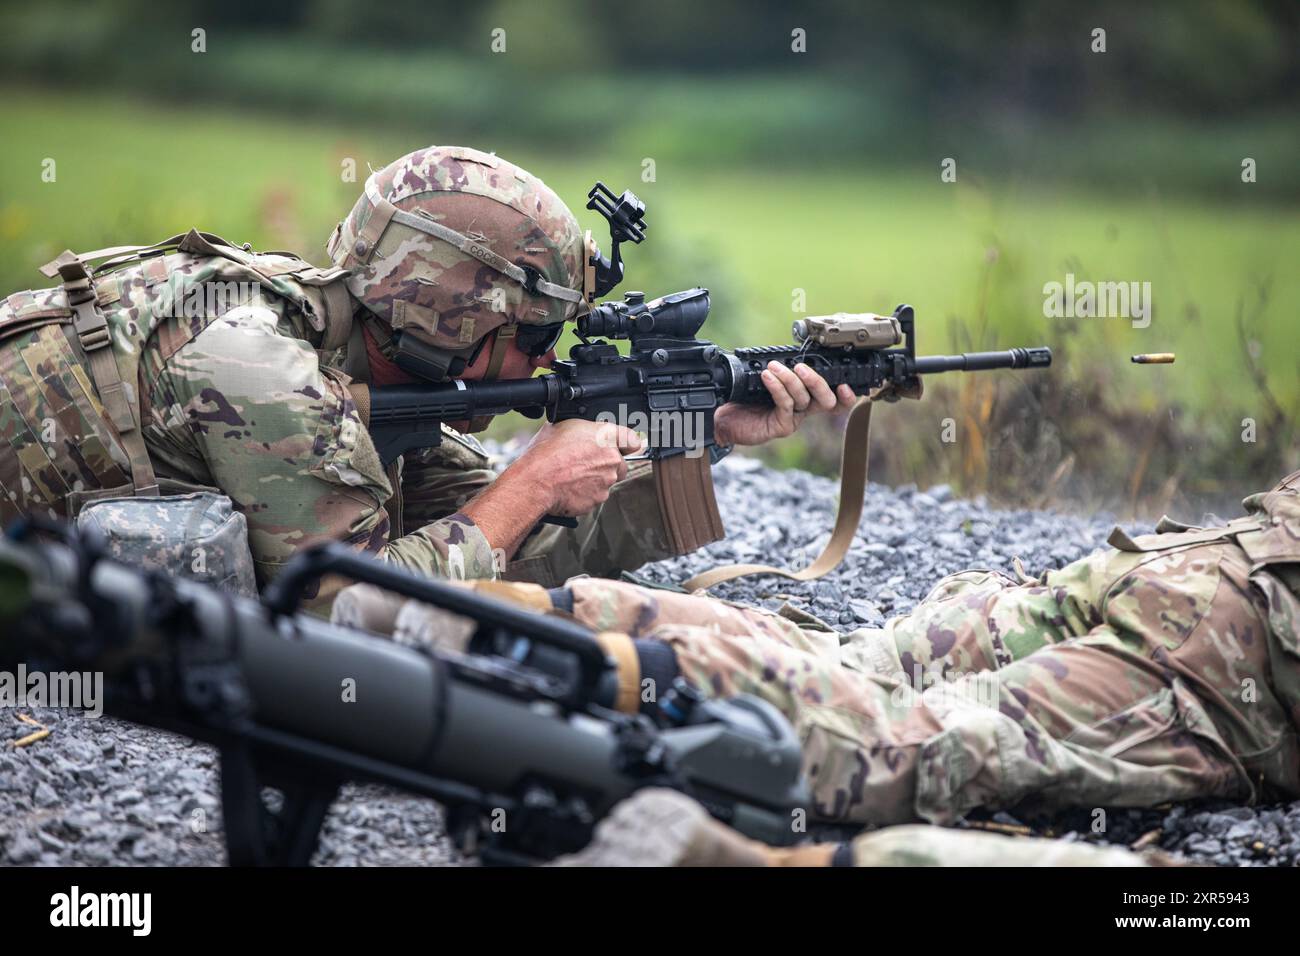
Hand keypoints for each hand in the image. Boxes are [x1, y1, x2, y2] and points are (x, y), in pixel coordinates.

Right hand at [511, 419, 644, 514]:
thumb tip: (580, 432)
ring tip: (571, 476)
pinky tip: (569, 488)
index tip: (623, 447)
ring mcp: (607, 481)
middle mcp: (612, 459)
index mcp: (605, 436)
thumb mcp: (561, 427)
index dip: (626, 444)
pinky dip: (585, 494)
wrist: (536, 481)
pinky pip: (595, 496)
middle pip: (621, 465)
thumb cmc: (545, 454)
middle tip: (586, 464)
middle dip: (607, 465)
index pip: (632, 440)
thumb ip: (581, 430)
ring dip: (594, 480)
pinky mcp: (598, 499)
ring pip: (607, 482)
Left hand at [712, 361, 856, 446]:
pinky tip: (768, 377)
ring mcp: (793, 419)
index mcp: (805, 399)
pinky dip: (777, 387)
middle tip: (801, 367)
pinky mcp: (781, 427)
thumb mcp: (765, 381)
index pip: (834, 399)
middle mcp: (803, 410)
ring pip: (804, 399)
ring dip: (790, 379)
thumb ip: (781, 371)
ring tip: (774, 367)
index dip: (846, 395)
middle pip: (826, 400)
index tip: (845, 382)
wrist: (723, 419)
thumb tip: (787, 352)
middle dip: (818, 381)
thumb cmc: (744, 400)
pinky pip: (785, 404)